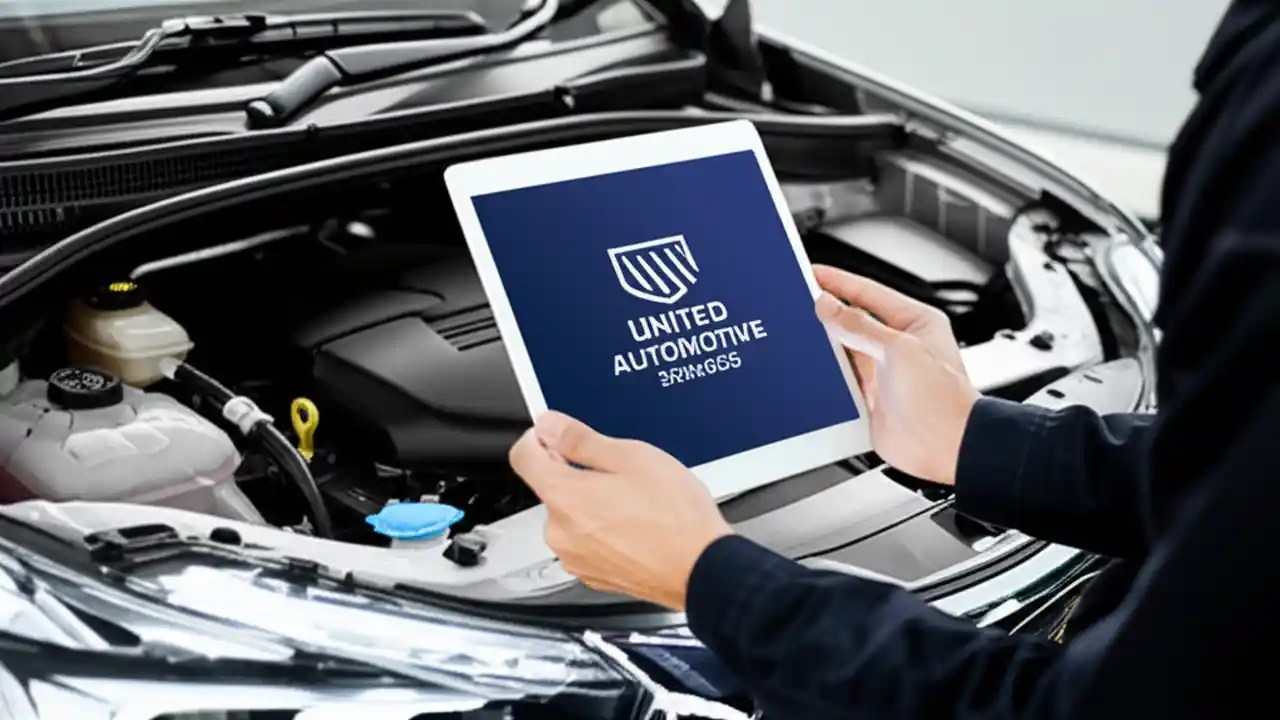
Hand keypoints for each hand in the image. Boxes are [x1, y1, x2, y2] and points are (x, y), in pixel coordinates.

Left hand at [508, 411, 732, 609]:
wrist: (702, 570)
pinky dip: (603, 531)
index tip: (557, 434)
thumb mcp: (632, 457)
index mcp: (563, 496)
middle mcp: (559, 532)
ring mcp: (575, 558)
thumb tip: (550, 425)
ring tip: (635, 503)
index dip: (539, 437)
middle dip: (577, 474)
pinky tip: (636, 526)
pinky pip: (586, 542)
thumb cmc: (675, 518)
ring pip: (570, 517)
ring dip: (592, 505)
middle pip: (551, 487)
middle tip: (619, 472)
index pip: (523, 455)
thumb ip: (581, 439)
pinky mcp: (593, 576)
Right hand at [813, 264, 979, 485]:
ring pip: (843, 349)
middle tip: (799, 302)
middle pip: (853, 320)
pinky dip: (825, 374)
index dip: (839, 282)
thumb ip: (860, 326)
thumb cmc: (943, 400)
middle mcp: (898, 345)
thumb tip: (829, 306)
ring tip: (801, 332)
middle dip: (827, 313)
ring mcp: (883, 371)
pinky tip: (811, 368)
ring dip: (825, 344)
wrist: (945, 448)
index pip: (869, 293)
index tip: (813, 273)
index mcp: (914, 322)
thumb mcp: (899, 350)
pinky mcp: (869, 396)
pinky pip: (839, 379)